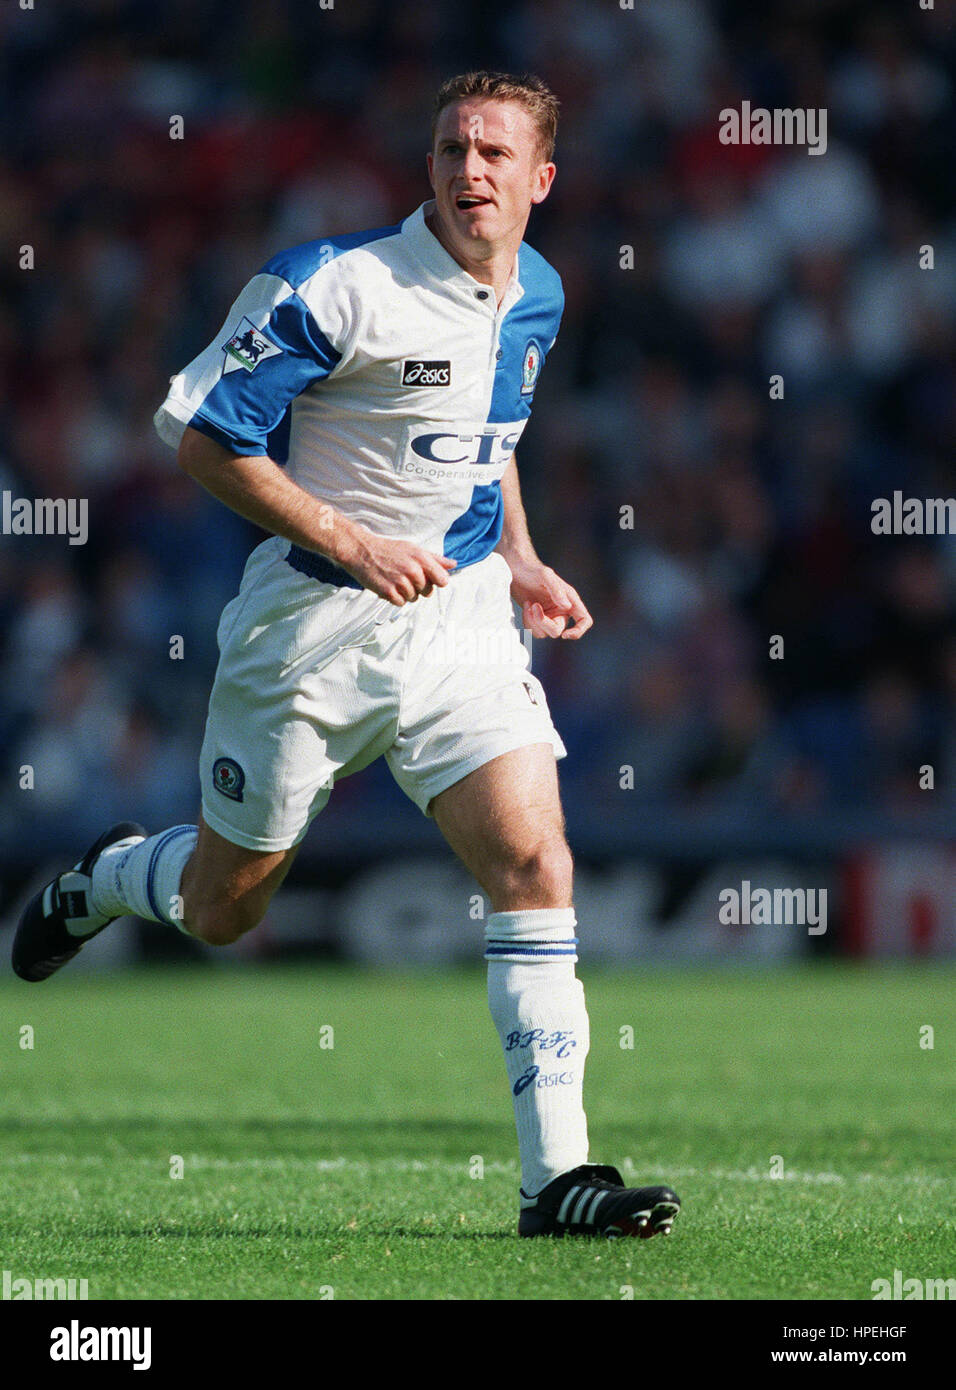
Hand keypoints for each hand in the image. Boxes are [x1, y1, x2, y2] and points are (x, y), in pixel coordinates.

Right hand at [335, 524, 456, 604]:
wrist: (362, 551)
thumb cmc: (388, 550)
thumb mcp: (413, 549)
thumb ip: (435, 559)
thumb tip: (453, 564)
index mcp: (421, 558)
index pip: (442, 580)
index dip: (436, 581)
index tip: (428, 579)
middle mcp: (412, 570)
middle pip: (427, 592)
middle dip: (419, 588)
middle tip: (405, 577)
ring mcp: (400, 581)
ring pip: (414, 598)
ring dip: (405, 593)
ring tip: (395, 580)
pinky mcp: (388, 591)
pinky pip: (401, 603)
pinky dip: (395, 598)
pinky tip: (389, 586)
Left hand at [505, 557, 592, 639]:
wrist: (516, 568)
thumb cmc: (532, 569)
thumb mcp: (545, 575)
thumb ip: (556, 590)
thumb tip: (566, 606)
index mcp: (570, 599)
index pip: (584, 620)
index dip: (578, 631)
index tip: (565, 634)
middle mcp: (561, 609)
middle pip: (557, 631)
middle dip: (542, 622)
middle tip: (533, 606)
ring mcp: (549, 615)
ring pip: (543, 633)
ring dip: (532, 621)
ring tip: (529, 603)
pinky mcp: (536, 618)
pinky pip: (534, 630)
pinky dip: (527, 621)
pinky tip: (526, 606)